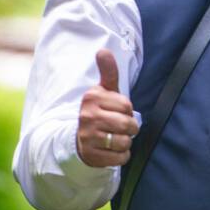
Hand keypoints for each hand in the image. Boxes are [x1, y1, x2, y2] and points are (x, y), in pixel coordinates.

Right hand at [76, 49, 138, 167]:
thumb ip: (108, 72)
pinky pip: (120, 158)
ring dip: (125, 143)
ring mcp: (88, 137)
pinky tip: (111, 151)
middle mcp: (87, 116)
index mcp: (92, 97)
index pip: (127, 105)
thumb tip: (103, 51)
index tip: (117, 112)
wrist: (80, 140)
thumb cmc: (99, 112)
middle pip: (127, 124)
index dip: (127, 111)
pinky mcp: (91, 156)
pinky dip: (121, 156)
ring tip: (115, 139)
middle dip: (130, 128)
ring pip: (124, 142)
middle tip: (120, 128)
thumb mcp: (103, 91)